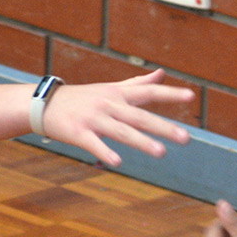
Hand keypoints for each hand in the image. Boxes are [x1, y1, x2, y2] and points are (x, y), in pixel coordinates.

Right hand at [42, 69, 193, 165]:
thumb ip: (138, 83)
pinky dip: (105, 152)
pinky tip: (117, 162)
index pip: (149, 92)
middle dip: (164, 127)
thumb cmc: (83, 98)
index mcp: (118, 94)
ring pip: (122, 131)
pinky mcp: (78, 132)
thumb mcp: (111, 88)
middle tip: (186, 138)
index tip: (192, 97)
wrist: (45, 104)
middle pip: (140, 117)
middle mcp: (109, 104)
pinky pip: (94, 143)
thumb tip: (162, 74)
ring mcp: (94, 119)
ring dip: (142, 142)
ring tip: (161, 153)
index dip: (170, 94)